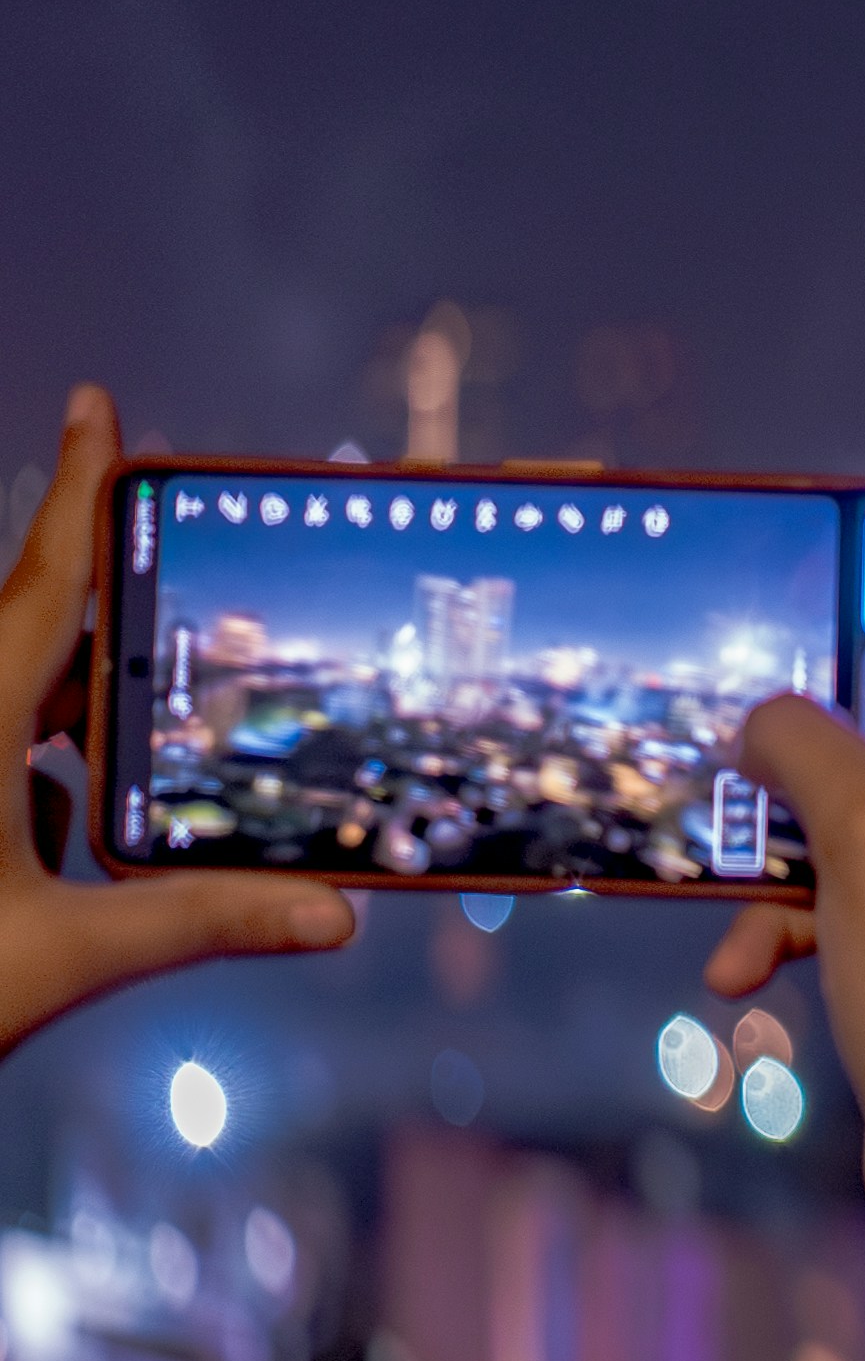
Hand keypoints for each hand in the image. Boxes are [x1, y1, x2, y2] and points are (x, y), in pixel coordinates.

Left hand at [0, 390, 355, 1049]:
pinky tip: (55, 834)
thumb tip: (335, 915)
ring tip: (128, 749)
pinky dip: (29, 774)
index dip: (79, 486)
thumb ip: (199, 924)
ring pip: (5, 699)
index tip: (97, 402)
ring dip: (67, 714)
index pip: (42, 577)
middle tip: (178, 604)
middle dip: (105, 619)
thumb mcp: (61, 957)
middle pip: (31, 630)